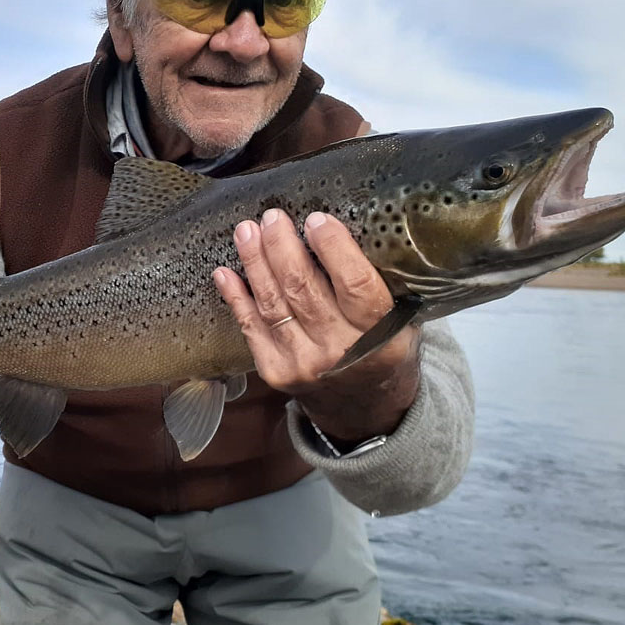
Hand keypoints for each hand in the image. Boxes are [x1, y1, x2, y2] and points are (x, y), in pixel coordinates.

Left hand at [212, 209, 419, 441]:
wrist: (364, 406)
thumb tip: (337, 229)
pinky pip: (250, 327)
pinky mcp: (275, 372)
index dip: (333, 248)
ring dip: (255, 263)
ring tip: (246, 232)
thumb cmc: (382, 347)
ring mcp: (302, 364)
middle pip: (302, 289)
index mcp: (379, 336)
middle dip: (282, 247)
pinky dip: (236, 297)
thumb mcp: (399, 320)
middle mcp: (338, 352)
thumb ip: (374, 284)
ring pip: (272, 304)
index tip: (316, 219)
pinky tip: (225, 272)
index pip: (354, 284)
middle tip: (272, 217)